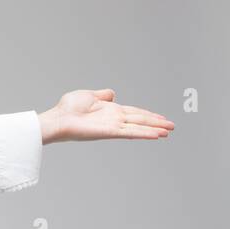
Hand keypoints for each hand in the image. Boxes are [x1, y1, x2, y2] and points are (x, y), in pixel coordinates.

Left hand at [36, 90, 173, 144]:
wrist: (57, 118)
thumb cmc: (67, 108)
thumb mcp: (88, 95)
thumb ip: (102, 95)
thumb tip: (112, 93)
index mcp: (110, 110)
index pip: (134, 112)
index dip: (149, 114)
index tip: (162, 118)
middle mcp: (114, 119)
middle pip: (140, 120)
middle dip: (156, 123)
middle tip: (172, 126)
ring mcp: (112, 126)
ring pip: (138, 127)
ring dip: (154, 130)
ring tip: (168, 132)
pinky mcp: (109, 132)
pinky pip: (130, 132)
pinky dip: (144, 133)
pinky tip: (156, 135)